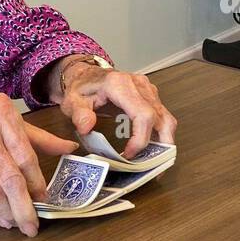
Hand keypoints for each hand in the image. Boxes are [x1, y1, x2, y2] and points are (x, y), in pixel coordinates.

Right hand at [0, 87, 78, 235]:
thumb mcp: (0, 115)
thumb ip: (35, 135)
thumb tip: (68, 148)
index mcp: (2, 111)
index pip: (25, 154)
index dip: (37, 181)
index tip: (45, 200)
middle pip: (10, 174)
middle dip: (24, 205)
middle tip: (32, 225)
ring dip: (4, 209)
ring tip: (15, 222)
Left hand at [57, 62, 176, 158]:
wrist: (87, 74)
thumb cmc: (82, 87)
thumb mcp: (73, 101)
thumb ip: (79, 114)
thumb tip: (87, 128)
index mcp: (120, 85)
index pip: (143, 114)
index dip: (141, 139)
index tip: (128, 155)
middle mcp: (139, 85)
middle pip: (160, 118)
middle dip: (159, 146)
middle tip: (149, 166)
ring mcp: (148, 90)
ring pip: (167, 119)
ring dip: (163, 143)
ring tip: (152, 162)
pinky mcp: (151, 96)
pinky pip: (163, 117)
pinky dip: (160, 136)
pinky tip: (150, 150)